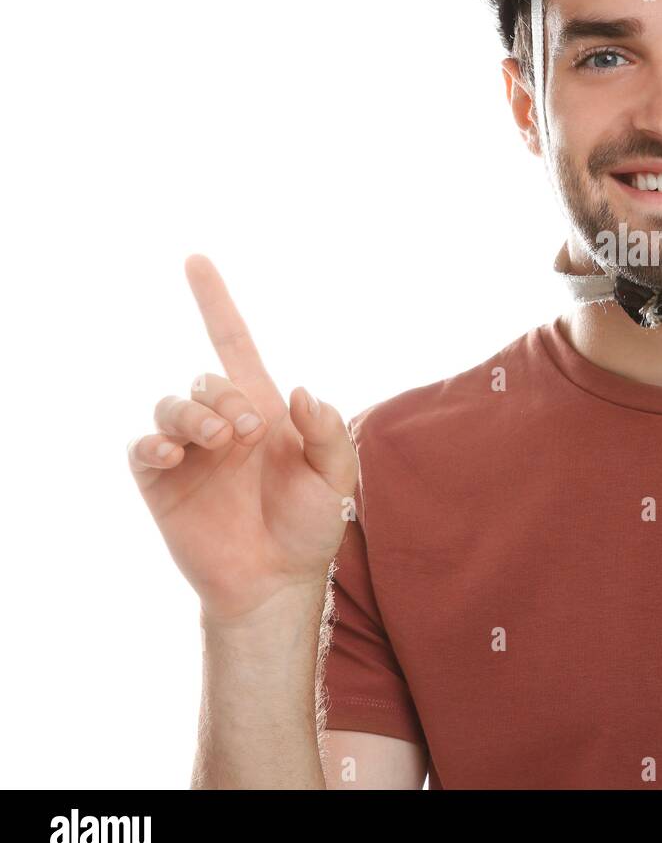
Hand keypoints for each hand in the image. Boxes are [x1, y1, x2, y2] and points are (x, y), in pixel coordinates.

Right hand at [127, 255, 356, 625]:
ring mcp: (191, 452)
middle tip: (247, 433)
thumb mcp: (337, 479)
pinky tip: (175, 453)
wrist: (278, 582)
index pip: (234, 344)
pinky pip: (143, 446)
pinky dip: (155, 441)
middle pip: (206, 378)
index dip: (215, 303)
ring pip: (172, 404)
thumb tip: (299, 391)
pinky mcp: (163, 483)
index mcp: (263, 411)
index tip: (196, 260)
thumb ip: (327, 432)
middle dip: (224, 395)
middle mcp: (223, 423)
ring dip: (193, 413)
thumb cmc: (310, 527)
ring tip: (220, 443)